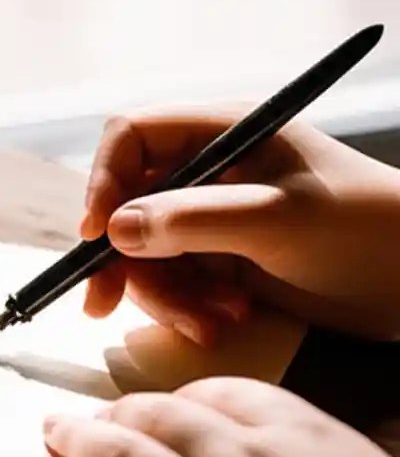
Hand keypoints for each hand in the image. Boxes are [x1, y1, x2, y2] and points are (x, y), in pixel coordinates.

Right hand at [80, 106, 399, 344]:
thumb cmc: (363, 231)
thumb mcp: (275, 221)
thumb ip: (192, 221)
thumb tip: (114, 232)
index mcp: (224, 132)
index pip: (132, 139)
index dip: (103, 181)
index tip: (94, 235)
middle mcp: (210, 169)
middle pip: (127, 204)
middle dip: (121, 259)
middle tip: (103, 306)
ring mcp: (213, 217)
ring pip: (145, 253)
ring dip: (165, 295)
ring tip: (211, 324)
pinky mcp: (221, 260)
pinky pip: (172, 282)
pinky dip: (186, 308)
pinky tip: (223, 323)